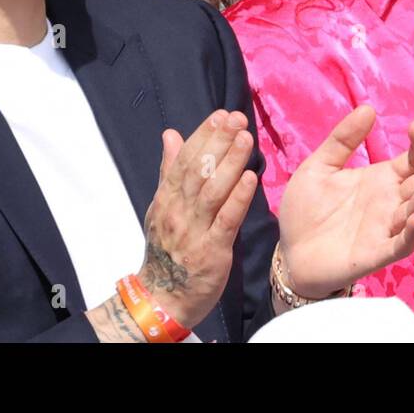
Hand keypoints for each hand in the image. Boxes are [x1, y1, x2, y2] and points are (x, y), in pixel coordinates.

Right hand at [137, 109, 258, 328]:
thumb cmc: (167, 250)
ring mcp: (194, 231)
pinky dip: (238, 198)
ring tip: (246, 138)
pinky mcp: (211, 251)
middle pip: (199, 170)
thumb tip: (171, 134)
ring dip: (230, 163)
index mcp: (166, 198)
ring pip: (213, 191)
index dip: (203, 135)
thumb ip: (169, 170)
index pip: (184, 159)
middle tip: (237, 118)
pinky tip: (251, 178)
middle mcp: (178, 210)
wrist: (162, 297)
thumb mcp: (162, 206)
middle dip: (218, 141)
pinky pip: (226, 220)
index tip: (221, 115)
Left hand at [277, 104, 413, 297]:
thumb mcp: (319, 167)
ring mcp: (386, 228)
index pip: (411, 160)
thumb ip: (342, 140)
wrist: (290, 253)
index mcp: (380, 180)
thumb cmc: (307, 210)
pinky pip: (401, 244)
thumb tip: (368, 108)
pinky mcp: (376, 253)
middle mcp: (389, 203)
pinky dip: (411, 233)